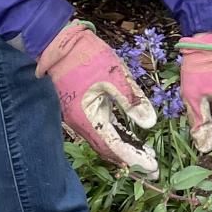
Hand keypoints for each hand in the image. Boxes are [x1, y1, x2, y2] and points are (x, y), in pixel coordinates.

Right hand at [36, 20, 158, 177]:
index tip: (152, 169)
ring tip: (145, 157)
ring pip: (102, 141)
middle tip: (153, 169)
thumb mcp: (116, 75)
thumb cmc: (87, 56)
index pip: (114, 146)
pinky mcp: (80, 110)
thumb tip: (150, 124)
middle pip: (107, 149)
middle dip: (130, 160)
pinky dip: (114, 138)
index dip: (134, 159)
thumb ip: (132, 101)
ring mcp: (78, 117)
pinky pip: (98, 130)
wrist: (58, 42)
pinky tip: (129, 140)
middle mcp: (80, 123)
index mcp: (88, 117)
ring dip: (122, 151)